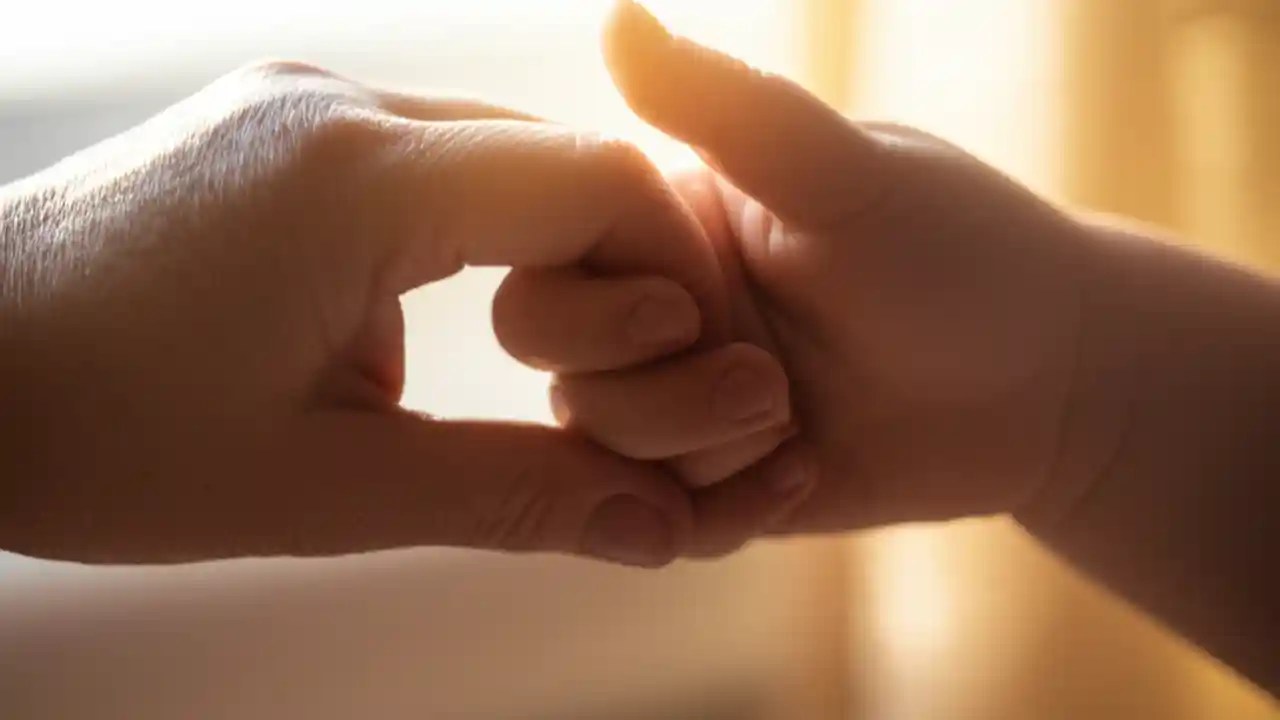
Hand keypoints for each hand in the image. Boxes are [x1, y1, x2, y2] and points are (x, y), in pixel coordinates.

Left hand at [0, 60, 777, 565]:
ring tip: (553, 364)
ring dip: (557, 250)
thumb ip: (510, 497)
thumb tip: (661, 528)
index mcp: (358, 182)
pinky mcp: (278, 124)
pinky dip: (485, 231)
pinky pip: (432, 155)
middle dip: (631, 270)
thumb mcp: (318, 490)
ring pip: (503, 152)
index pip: (603, 180)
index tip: (697, 374)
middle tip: (640, 386)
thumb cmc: (92, 435)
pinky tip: (459, 316)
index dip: (682, 274)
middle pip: (565, 156)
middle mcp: (339, 107)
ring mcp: (303, 102)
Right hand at [496, 1, 1100, 541]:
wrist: (1050, 390)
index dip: (602, 308)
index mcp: (666, 224)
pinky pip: (665, 518)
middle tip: (770, 383)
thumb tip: (617, 15)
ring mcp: (684, 398)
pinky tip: (805, 470)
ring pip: (607, 454)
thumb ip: (729, 109)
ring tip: (798, 424)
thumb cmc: (962, 260)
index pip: (545, 270)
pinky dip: (727, 508)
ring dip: (706, 451)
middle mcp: (656, 307)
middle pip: (563, 373)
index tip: (698, 305)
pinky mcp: (720, 477)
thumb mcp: (846, 178)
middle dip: (662, 397)